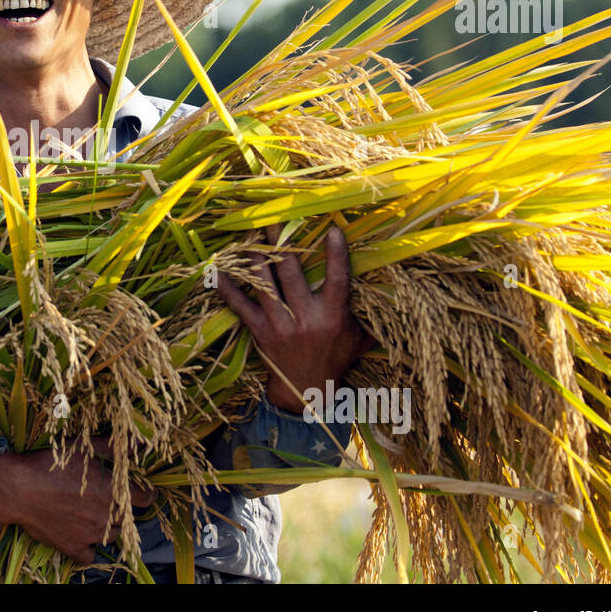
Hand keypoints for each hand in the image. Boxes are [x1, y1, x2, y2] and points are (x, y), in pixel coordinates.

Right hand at [0, 435, 156, 563]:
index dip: (143, 493)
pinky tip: (80, 534)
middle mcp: (107, 516)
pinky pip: (89, 555)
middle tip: (107, 499)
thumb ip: (114, 446)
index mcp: (114, 491)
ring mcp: (91, 535)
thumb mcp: (84, 447)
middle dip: (122, 510)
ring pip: (111, 536)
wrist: (18, 488)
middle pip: (128, 519)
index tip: (138, 490)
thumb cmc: (52, 464)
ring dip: (107, 527)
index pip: (145, 499)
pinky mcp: (73, 547)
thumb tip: (139, 441)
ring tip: (92, 514)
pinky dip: (88, 547)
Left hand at [216, 223, 374, 412]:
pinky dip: (228, 288)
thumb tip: (393, 287)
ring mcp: (280, 325)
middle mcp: (305, 319)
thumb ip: (371, 314)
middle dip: (282, 243)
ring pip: (264, 284)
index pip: (337, 279)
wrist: (307, 393)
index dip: (336, 254)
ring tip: (249, 235)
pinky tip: (218, 271)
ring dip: (255, 258)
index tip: (333, 229)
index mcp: (333, 316)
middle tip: (274, 218)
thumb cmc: (337, 359)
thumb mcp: (361, 338)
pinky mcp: (260, 333)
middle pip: (291, 273)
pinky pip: (241, 307)